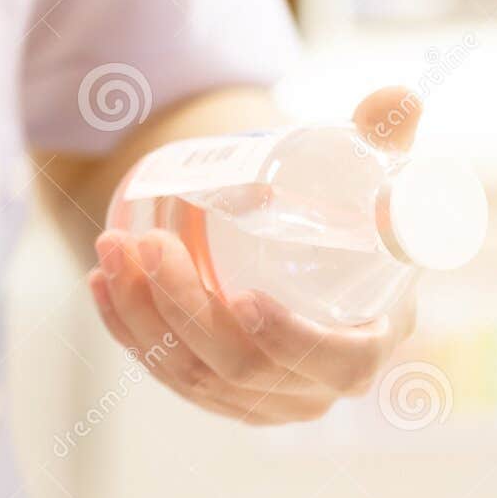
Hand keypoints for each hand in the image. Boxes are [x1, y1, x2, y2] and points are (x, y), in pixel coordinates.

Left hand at [86, 87, 419, 424]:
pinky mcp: (213, 392)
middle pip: (243, 369)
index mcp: (368, 343)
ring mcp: (257, 398)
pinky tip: (102, 282)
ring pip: (191, 373)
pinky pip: (163, 373)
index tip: (243, 298)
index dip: (290, 340)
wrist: (306, 252)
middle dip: (186, 308)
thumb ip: (387, 134)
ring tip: (112, 246)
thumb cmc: (348, 215)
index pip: (338, 363)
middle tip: (151, 241)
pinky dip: (127, 329)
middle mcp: (312, 386)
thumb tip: (394, 99)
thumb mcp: (373, 174)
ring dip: (142, 313)